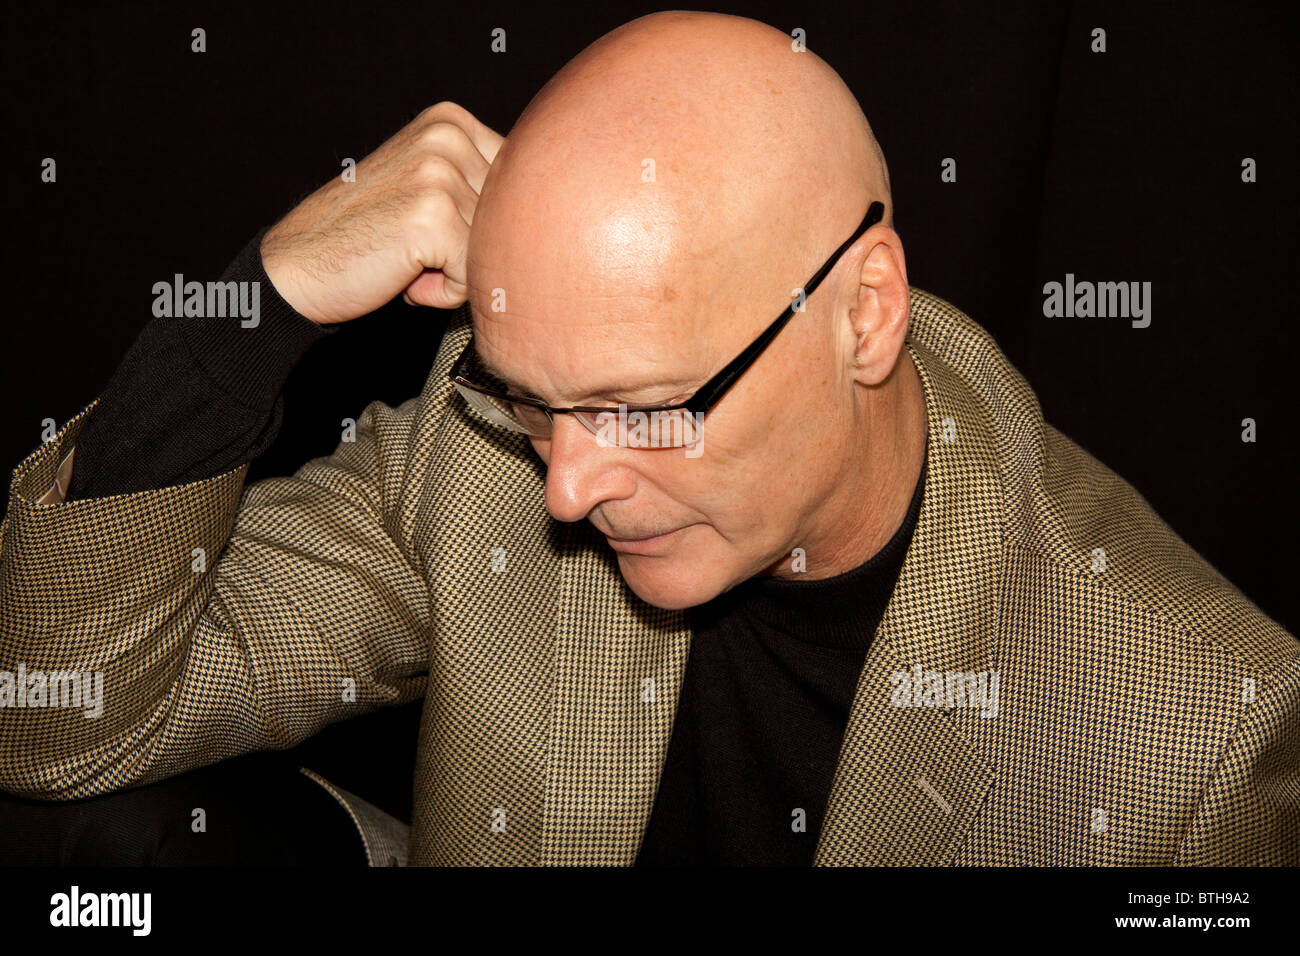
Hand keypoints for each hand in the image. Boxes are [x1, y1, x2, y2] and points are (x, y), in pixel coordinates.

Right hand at [260, 101, 503, 323]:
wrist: (295, 269)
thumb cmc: (365, 239)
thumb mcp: (427, 188)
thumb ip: (480, 185)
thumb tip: (556, 213)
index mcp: (451, 121)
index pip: (521, 186)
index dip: (483, 226)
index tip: (432, 228)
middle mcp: (449, 136)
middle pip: (511, 219)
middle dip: (469, 250)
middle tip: (412, 248)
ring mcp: (442, 174)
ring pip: (495, 249)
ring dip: (455, 272)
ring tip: (406, 260)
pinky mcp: (435, 217)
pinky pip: (474, 276)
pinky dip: (443, 292)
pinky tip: (402, 276)